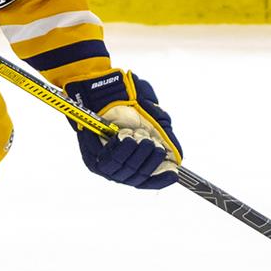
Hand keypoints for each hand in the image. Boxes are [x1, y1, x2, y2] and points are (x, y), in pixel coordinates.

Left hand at [64, 70, 181, 188]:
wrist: (105, 90)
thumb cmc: (130, 102)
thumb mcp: (156, 119)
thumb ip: (167, 138)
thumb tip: (177, 158)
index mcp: (138, 160)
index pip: (150, 180)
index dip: (162, 179)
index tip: (174, 173)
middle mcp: (122, 167)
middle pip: (139, 177)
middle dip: (150, 160)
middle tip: (153, 143)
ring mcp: (107, 165)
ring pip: (125, 171)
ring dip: (136, 154)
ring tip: (139, 136)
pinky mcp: (92, 159)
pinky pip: (109, 163)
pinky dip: (120, 150)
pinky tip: (125, 137)